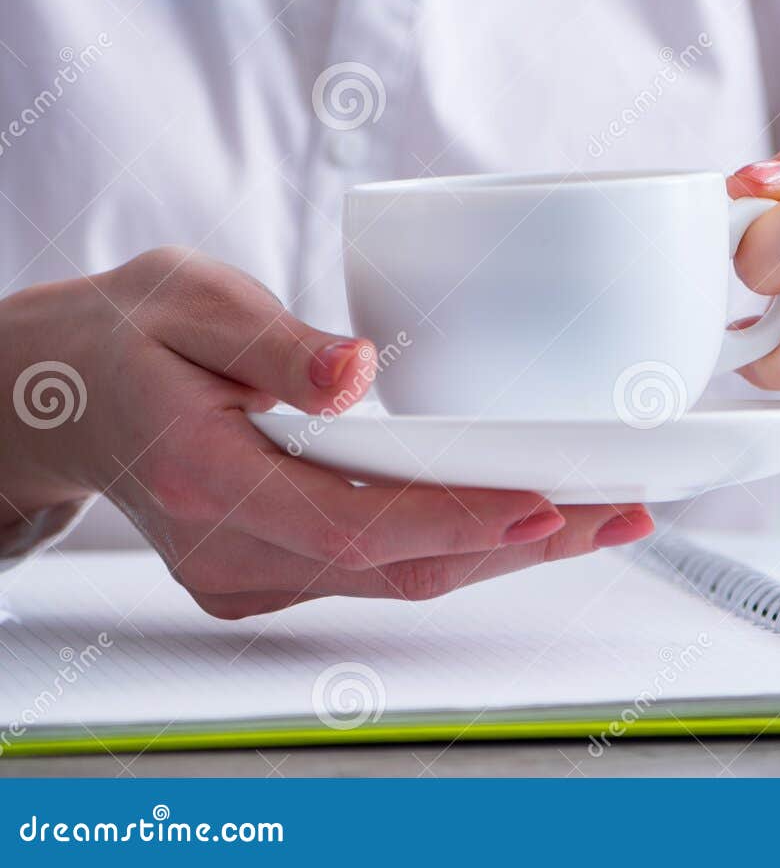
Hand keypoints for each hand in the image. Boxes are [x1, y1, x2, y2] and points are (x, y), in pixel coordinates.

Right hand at [0, 248, 652, 617]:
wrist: (60, 393)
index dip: (456, 521)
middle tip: (618, 510)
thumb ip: (276, 344)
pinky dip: (458, 542)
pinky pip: (380, 569)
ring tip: (599, 513)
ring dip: (503, 548)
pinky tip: (521, 515)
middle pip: (399, 568)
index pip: (352, 527)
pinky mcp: (269, 573)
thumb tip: (356, 373)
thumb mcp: (189, 303)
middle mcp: (229, 551)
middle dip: (520, 543)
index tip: (543, 504)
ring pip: (399, 578)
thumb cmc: (126, 337)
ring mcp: (248, 575)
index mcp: (204, 482)